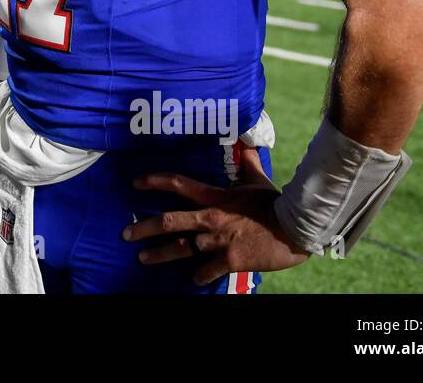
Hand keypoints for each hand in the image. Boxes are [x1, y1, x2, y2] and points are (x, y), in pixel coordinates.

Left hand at [123, 147, 309, 284]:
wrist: (296, 229)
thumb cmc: (276, 203)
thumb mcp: (258, 180)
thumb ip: (247, 162)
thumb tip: (244, 142)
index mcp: (215, 197)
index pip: (178, 184)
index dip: (155, 181)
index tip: (136, 183)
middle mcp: (211, 218)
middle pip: (170, 222)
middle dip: (145, 228)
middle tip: (126, 233)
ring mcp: (218, 241)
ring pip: (181, 249)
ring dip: (160, 254)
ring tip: (143, 258)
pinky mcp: (230, 260)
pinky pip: (207, 271)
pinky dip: (198, 276)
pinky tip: (193, 280)